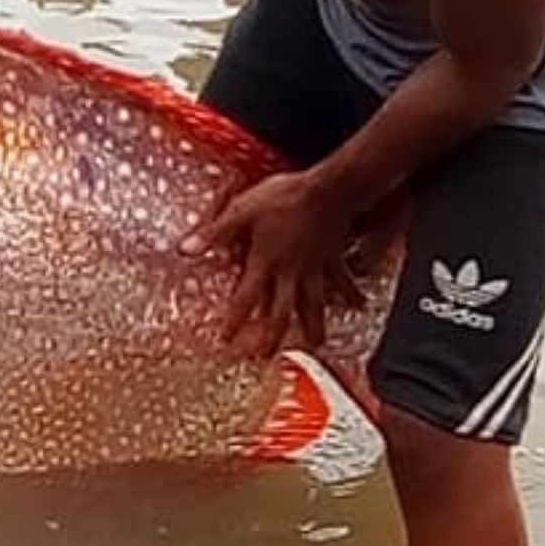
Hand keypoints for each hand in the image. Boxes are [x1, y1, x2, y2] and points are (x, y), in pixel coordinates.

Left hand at [181, 170, 368, 355]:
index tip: (227, 341)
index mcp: (265, 262)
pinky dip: (350, 295)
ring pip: (314, 305)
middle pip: (282, 314)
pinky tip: (359, 306)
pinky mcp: (333, 258)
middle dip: (273, 338)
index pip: (246, 300)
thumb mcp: (240, 211)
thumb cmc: (285, 197)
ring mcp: (315, 268)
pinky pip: (343, 282)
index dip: (235, 322)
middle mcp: (291, 272)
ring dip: (314, 326)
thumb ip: (214, 233)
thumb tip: (185, 249)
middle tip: (267, 357)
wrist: (329, 188)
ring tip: (316, 344)